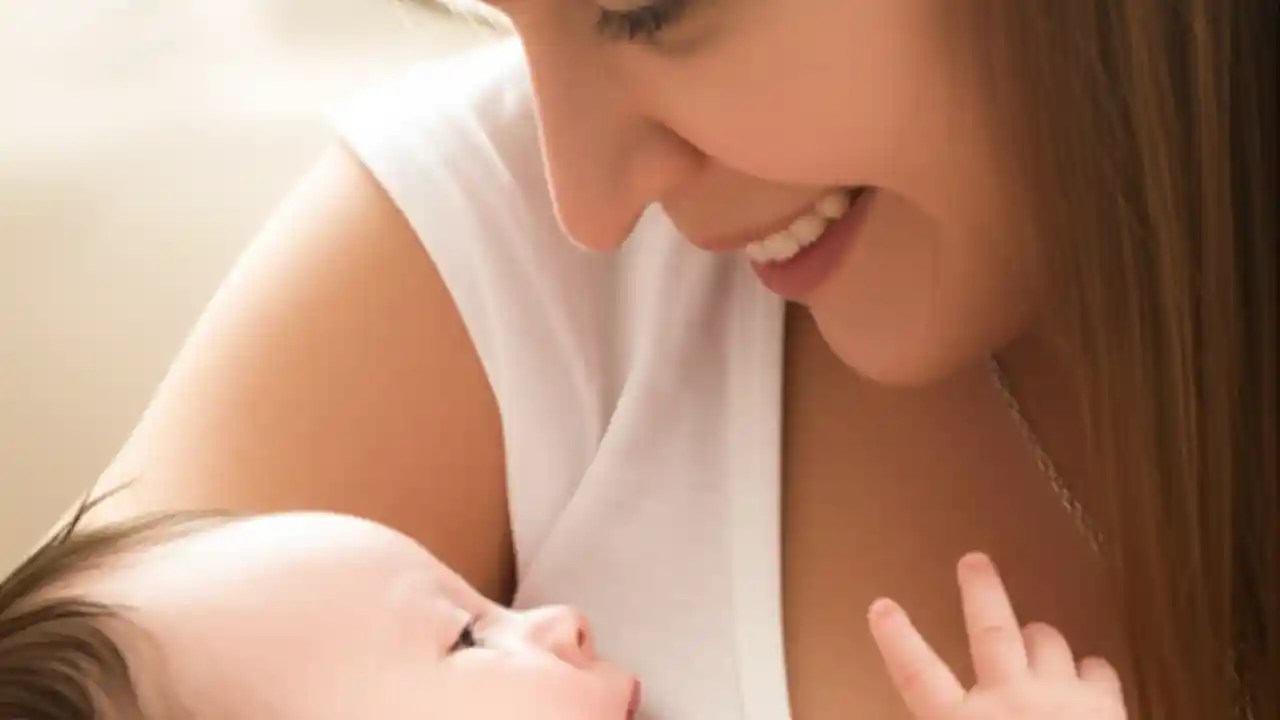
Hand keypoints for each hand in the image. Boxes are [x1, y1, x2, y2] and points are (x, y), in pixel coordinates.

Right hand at [867, 552, 1125, 719]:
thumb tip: (941, 712)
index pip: (917, 676)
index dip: (897, 640)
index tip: (881, 606)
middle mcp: (1006, 701)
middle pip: (992, 633)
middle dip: (981, 592)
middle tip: (975, 561)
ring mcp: (1059, 698)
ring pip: (1047, 643)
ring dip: (1040, 637)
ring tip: (1037, 633)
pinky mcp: (1105, 706)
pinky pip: (1096, 668)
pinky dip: (1089, 668)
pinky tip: (1088, 674)